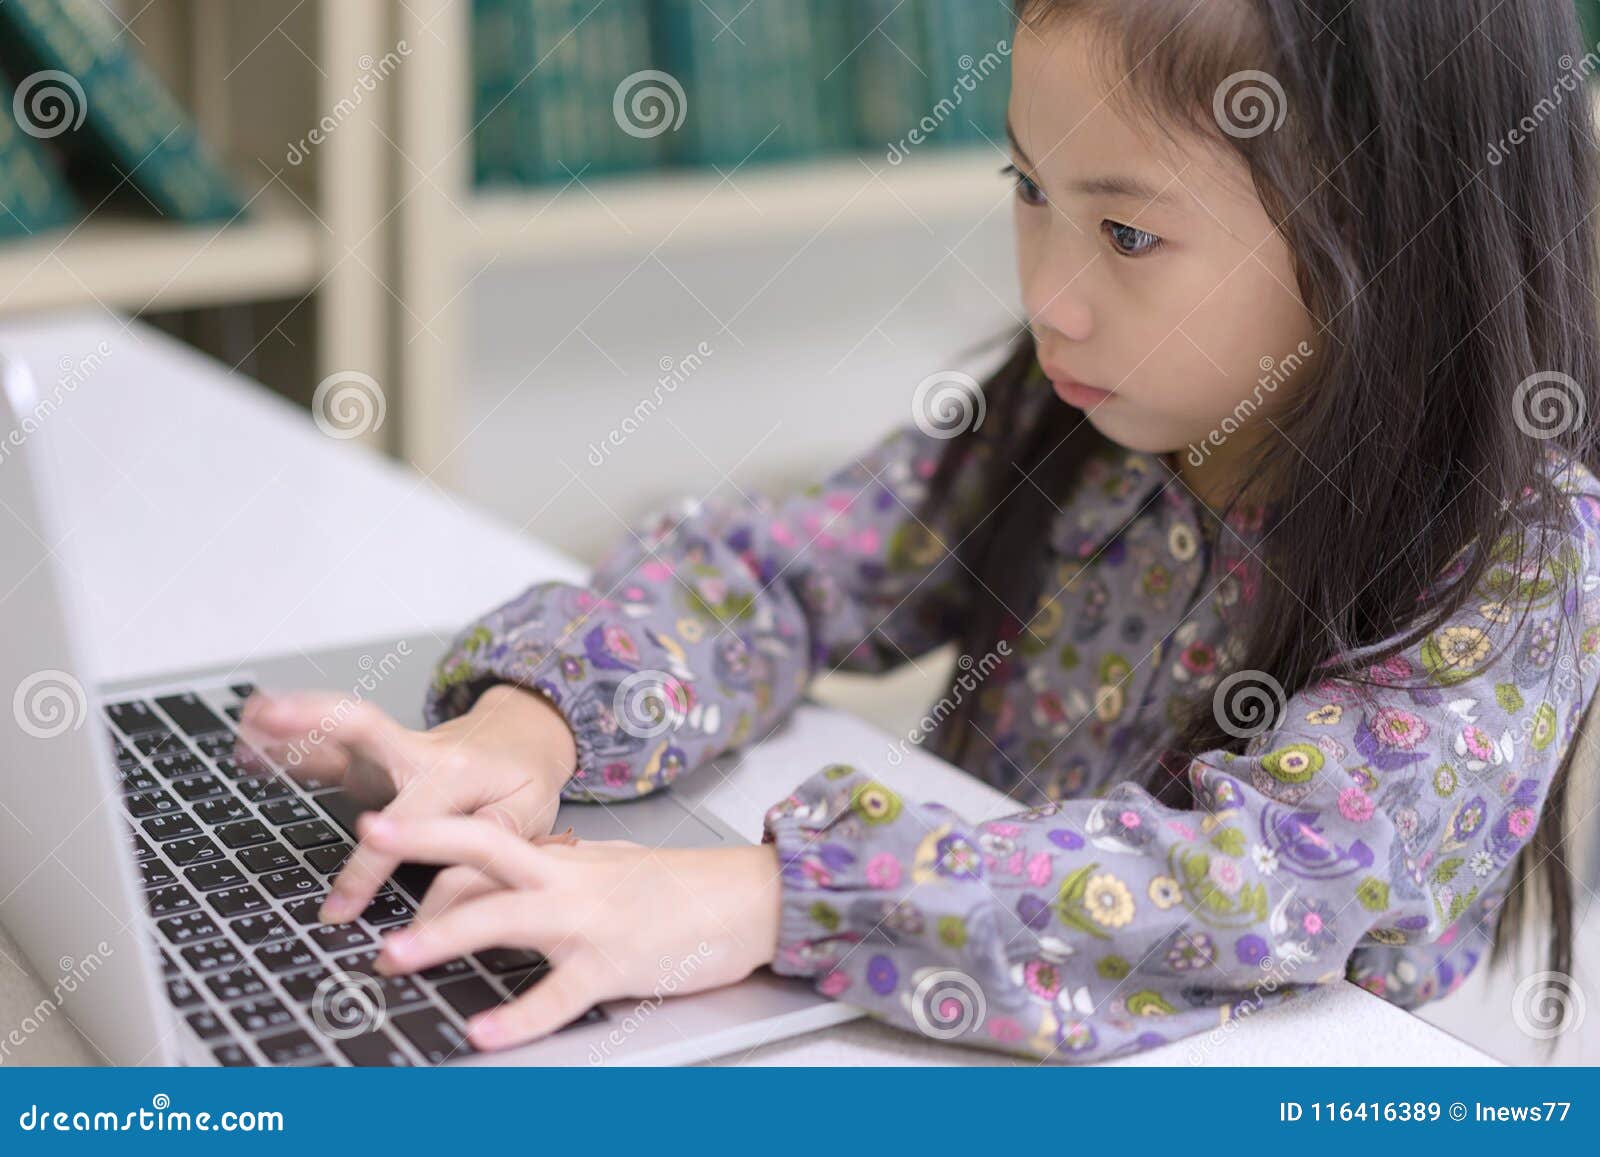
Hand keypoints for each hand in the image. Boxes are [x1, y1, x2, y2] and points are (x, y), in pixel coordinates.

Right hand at [236, 684, 577, 922]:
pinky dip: (289, 736)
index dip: (370, 871)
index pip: (404, 825)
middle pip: (364, 726)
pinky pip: (329, 741)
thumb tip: (449, 899)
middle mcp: (417, 749)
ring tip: (246, 722)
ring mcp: (391, 746)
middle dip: (315, 720)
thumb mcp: (529, 817)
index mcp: (455, 771)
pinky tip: (250, 732)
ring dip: (291, 721)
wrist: (524, 739)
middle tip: (270, 718)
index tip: (340, 912)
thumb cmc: (522, 782)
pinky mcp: (374, 752)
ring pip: (338, 727)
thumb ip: (493, 849)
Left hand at [358, 813, 780, 1050]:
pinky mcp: (614, 965)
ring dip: (442, 936)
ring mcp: (589, 922)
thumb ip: (564, 870)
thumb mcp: (614, 869)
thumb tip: (520, 869)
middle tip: (367, 841)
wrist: (752, 899)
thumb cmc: (685, 891)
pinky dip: (517, 1016)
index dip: (430, 834)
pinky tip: (483, 1032)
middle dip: (421, 843)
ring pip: (503, 918)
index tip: (382, 827)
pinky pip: (557, 994)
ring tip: (394, 957)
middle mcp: (569, 880)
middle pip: (482, 849)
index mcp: (567, 859)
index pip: (485, 839)